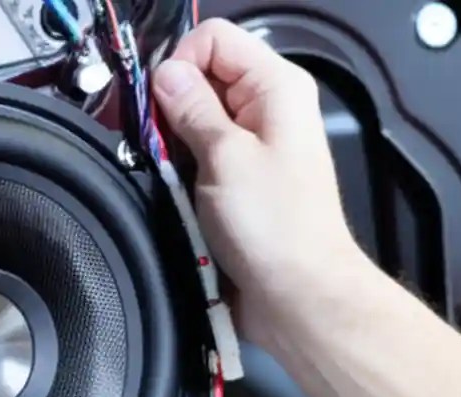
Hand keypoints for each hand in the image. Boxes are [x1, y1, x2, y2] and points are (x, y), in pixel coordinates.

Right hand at [152, 19, 366, 345]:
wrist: (297, 293)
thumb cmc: (276, 228)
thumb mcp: (224, 156)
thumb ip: (191, 107)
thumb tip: (165, 73)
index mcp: (276, 87)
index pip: (213, 38)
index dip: (180, 64)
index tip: (162, 105)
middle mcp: (266, 109)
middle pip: (200, 77)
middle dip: (171, 106)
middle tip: (164, 145)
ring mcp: (252, 144)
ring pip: (193, 119)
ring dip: (173, 144)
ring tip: (177, 177)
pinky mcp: (238, 178)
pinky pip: (197, 156)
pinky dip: (181, 170)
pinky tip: (182, 194)